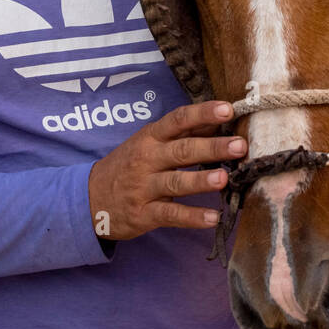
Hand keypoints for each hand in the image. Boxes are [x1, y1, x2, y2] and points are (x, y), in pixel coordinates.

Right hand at [87, 101, 246, 240]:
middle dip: (212, 147)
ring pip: (175, 182)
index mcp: (151, 137)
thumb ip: (184, 132)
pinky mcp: (143, 214)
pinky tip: (212, 218)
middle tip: (240, 146)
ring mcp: (143, 187)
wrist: (88, 198)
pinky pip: (170, 215)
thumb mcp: (149, 143)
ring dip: (200, 181)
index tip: (228, 110)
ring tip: (224, 179)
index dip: (203, 113)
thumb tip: (221, 118)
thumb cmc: (129, 165)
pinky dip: (191, 217)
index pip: (178, 120)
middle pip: (182, 151)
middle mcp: (147, 159)